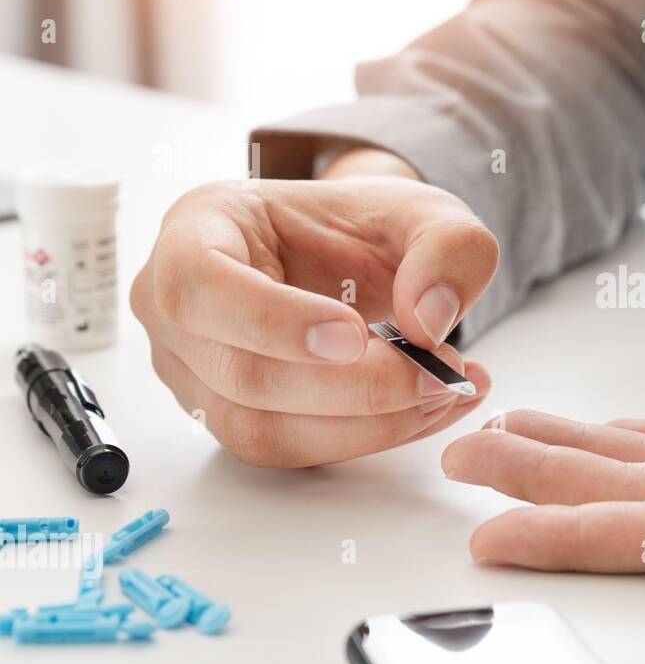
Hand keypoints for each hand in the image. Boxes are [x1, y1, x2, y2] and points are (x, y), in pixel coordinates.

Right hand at [132, 154, 497, 465]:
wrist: (360, 258)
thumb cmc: (370, 228)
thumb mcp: (429, 212)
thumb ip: (448, 246)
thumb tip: (430, 319)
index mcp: (199, 228)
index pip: (198, 284)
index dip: (274, 320)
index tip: (357, 335)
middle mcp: (176, 306)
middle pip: (241, 375)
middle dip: (353, 387)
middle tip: (439, 375)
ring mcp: (194, 372)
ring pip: (262, 431)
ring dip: (366, 426)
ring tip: (443, 391)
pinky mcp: (230, 419)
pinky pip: (290, 452)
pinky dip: (366, 438)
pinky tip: (424, 410)